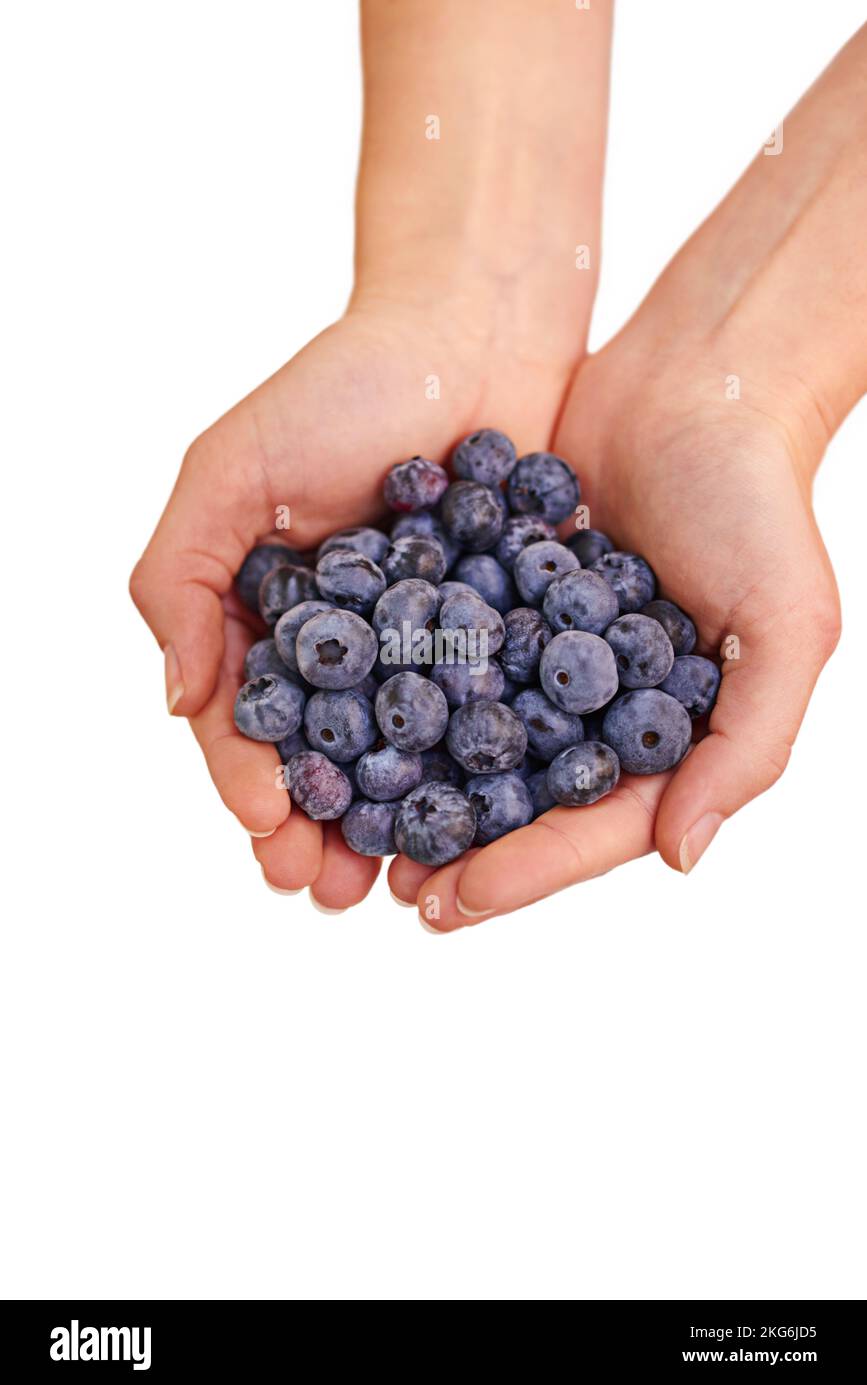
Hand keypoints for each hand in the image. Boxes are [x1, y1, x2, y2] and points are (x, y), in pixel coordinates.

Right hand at [130, 299, 573, 907]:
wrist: (478, 329)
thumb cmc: (343, 385)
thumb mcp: (232, 469)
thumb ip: (180, 577)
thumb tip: (176, 702)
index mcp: (269, 614)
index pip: (244, 720)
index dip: (247, 782)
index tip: (269, 831)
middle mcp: (345, 644)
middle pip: (322, 761)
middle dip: (317, 832)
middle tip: (327, 892)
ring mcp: (426, 647)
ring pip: (402, 761)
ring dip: (392, 830)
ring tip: (397, 889)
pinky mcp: (503, 639)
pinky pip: (485, 721)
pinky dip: (477, 779)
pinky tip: (480, 827)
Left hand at [387, 332, 840, 928]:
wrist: (697, 381)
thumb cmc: (758, 502)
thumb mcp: (785, 625)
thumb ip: (746, 745)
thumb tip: (680, 855)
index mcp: (666, 734)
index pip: (594, 823)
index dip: (532, 868)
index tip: (460, 900)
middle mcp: (597, 706)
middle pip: (523, 799)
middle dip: (459, 848)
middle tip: (390, 891)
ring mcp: (541, 653)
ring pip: (470, 739)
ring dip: (415, 789)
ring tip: (353, 832)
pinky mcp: (493, 596)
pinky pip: (438, 654)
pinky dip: (396, 691)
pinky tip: (341, 723)